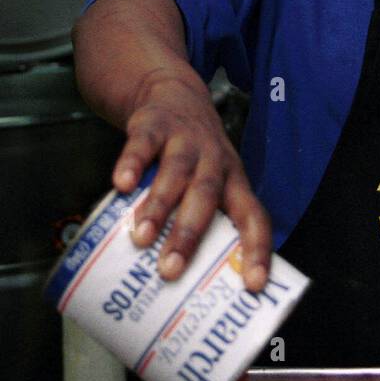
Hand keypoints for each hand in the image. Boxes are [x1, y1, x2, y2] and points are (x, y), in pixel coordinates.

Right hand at [112, 75, 271, 291]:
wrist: (174, 95)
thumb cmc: (194, 158)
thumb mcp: (211, 184)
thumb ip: (200, 223)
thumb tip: (182, 286)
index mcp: (234, 182)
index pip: (254, 217)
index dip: (257, 250)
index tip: (253, 285)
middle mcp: (215, 161)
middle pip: (208, 197)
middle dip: (189, 235)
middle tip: (171, 270)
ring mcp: (185, 141)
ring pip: (177, 172)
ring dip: (160, 205)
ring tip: (142, 237)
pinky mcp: (154, 125)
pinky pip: (143, 144)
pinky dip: (132, 164)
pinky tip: (121, 185)